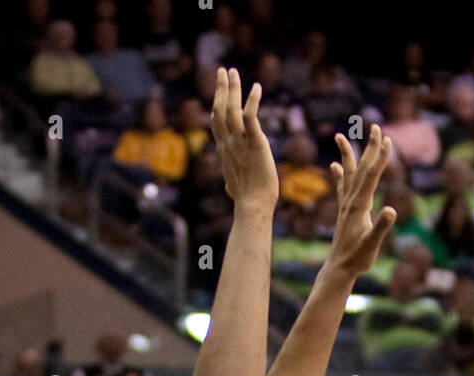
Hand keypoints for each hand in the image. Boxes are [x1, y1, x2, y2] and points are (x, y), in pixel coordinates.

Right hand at [210, 67, 277, 209]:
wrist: (254, 206)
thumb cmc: (247, 201)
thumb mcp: (234, 187)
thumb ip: (231, 180)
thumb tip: (229, 188)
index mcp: (224, 151)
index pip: (216, 123)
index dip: (217, 105)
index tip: (220, 92)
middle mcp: (229, 143)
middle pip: (219, 109)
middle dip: (221, 89)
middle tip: (224, 71)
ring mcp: (240, 142)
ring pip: (231, 109)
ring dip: (233, 88)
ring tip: (234, 72)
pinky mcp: (255, 143)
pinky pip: (250, 117)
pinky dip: (252, 100)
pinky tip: (257, 88)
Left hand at [325, 125, 396, 278]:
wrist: (338, 269)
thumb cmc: (357, 259)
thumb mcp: (372, 244)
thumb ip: (382, 227)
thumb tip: (392, 210)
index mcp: (359, 205)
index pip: (372, 176)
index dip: (380, 158)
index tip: (388, 140)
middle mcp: (351, 201)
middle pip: (361, 168)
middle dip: (370, 148)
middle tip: (375, 127)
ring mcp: (346, 205)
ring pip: (348, 174)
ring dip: (348, 154)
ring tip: (340, 136)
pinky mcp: (344, 212)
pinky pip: (342, 188)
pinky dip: (339, 175)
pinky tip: (334, 165)